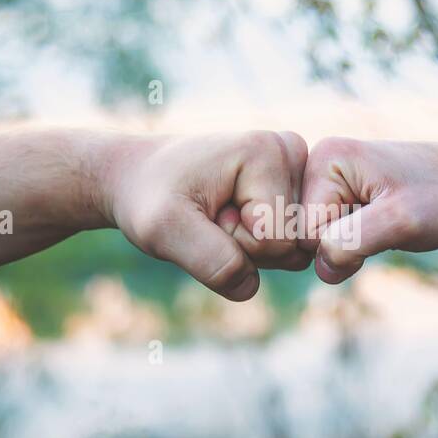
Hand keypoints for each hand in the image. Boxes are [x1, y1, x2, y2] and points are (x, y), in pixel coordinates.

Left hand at [101, 130, 312, 300]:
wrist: (141, 181)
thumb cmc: (150, 198)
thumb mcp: (164, 228)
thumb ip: (211, 259)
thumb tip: (251, 286)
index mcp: (269, 151)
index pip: (276, 240)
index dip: (234, 241)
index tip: (206, 211)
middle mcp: (292, 154)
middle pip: (291, 247)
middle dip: (246, 246)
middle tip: (210, 216)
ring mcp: (296, 174)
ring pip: (293, 251)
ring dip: (250, 248)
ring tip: (219, 216)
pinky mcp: (292, 193)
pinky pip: (290, 249)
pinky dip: (258, 248)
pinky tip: (232, 219)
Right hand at [299, 137, 437, 283]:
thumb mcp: (400, 222)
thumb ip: (353, 243)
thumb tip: (321, 268)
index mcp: (324, 160)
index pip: (305, 233)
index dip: (343, 246)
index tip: (381, 227)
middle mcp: (316, 165)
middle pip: (305, 236)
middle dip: (344, 245)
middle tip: (383, 225)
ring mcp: (325, 180)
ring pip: (317, 240)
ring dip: (350, 244)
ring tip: (382, 222)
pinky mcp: (336, 194)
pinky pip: (327, 235)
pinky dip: (353, 241)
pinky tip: (377, 222)